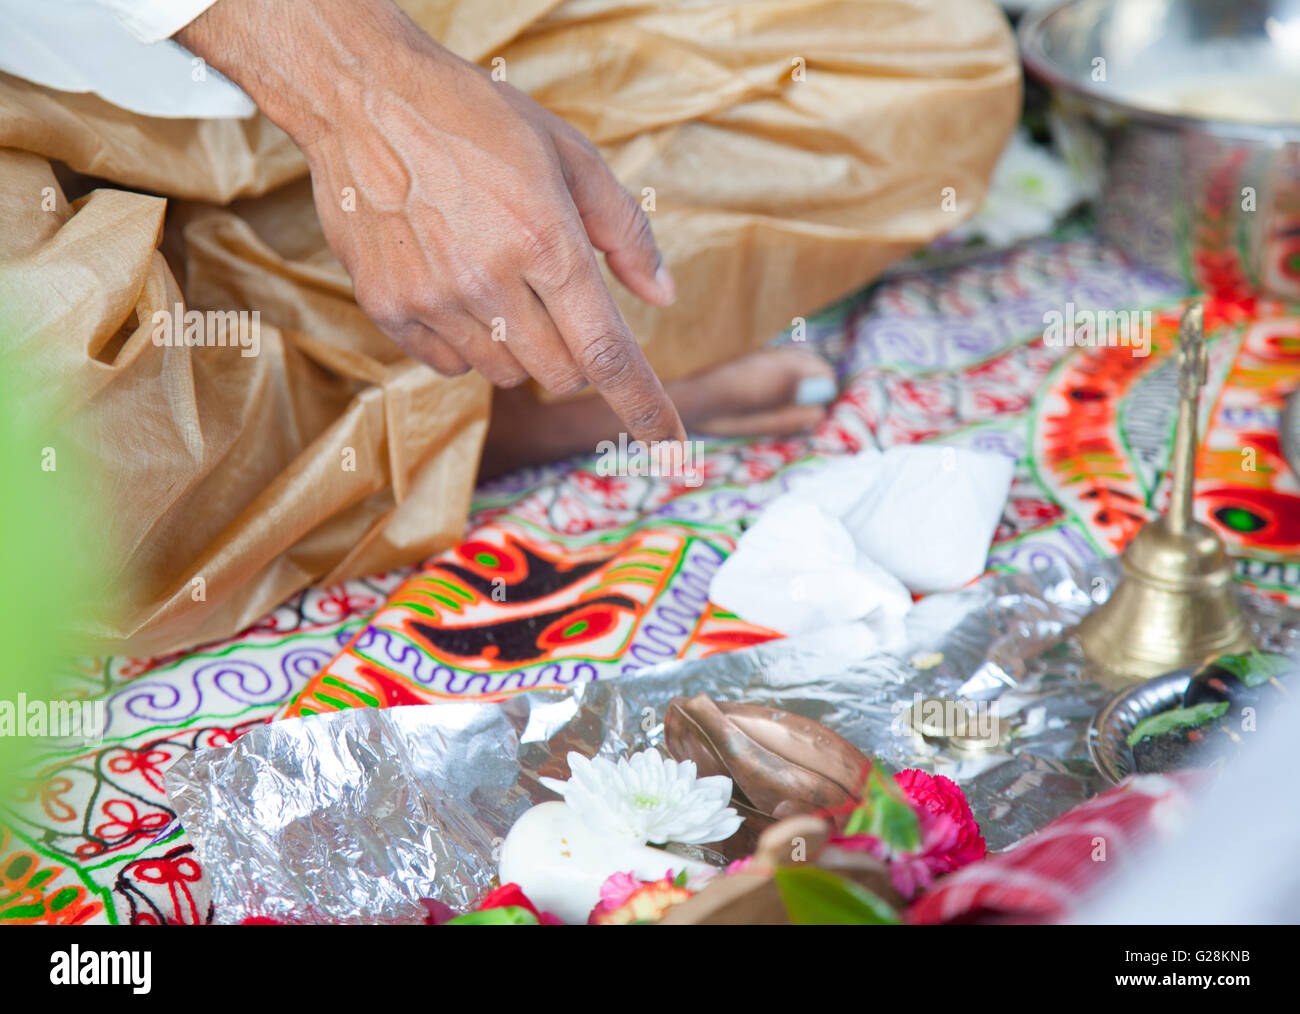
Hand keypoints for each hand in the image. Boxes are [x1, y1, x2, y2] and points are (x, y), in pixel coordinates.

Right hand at [178, 0, 686, 443]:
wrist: (363, 94)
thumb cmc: (476, 119)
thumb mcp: (568, 153)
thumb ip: (625, 231)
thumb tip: (662, 296)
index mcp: (545, 238)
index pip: (606, 352)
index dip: (643, 407)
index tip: (671, 446)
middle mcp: (488, 278)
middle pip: (560, 373)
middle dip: (575, 351)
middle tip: (556, 298)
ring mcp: (432, 298)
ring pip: (505, 374)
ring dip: (519, 344)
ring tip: (493, 273)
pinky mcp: (388, 307)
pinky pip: (450, 366)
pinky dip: (466, 342)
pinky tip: (452, 283)